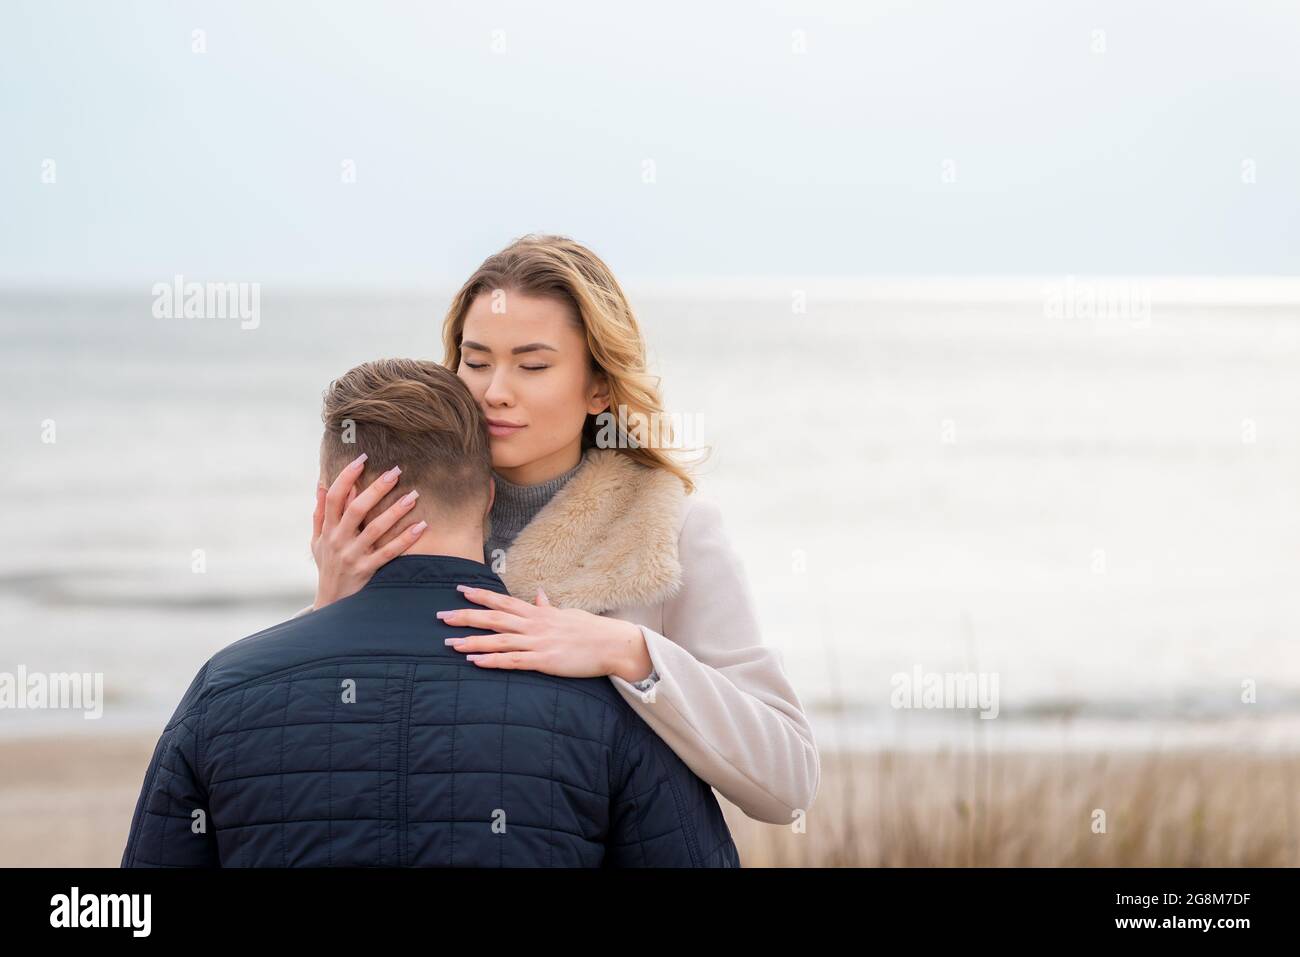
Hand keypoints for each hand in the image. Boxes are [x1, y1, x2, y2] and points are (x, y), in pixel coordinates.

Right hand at [311, 453, 426, 608]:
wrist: (331, 603)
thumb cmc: (327, 566)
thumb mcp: (317, 541)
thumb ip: (320, 514)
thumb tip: (321, 485)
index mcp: (327, 529)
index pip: (335, 497)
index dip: (346, 477)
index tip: (362, 459)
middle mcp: (338, 540)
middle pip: (356, 509)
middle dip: (376, 488)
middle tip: (396, 471)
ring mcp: (352, 556)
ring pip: (375, 529)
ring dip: (395, 511)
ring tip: (413, 495)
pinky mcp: (367, 570)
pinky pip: (389, 552)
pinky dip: (406, 539)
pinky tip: (422, 526)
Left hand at [438, 585, 651, 680]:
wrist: (612, 644)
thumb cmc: (590, 630)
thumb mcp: (567, 614)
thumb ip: (547, 606)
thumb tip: (538, 594)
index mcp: (538, 613)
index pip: (503, 600)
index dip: (480, 595)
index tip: (459, 590)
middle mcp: (534, 624)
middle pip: (494, 618)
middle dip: (466, 616)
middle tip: (442, 616)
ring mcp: (538, 642)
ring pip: (498, 640)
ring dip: (473, 642)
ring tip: (450, 644)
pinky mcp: (544, 660)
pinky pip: (513, 661)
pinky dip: (493, 661)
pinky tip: (476, 662)